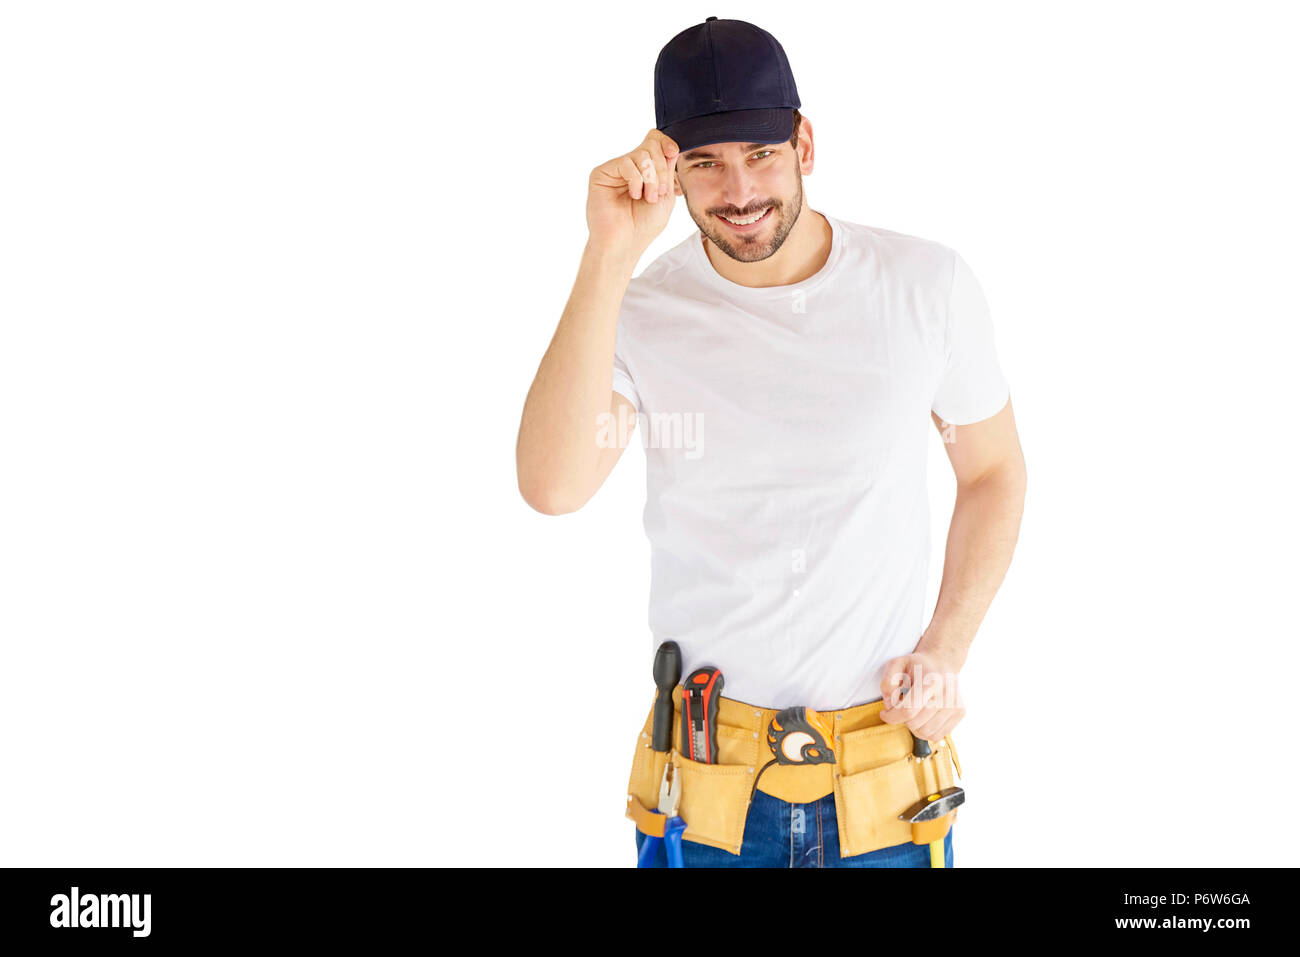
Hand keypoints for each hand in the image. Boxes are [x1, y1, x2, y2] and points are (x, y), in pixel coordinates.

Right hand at [586, 129, 679, 258]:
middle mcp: (629, 166)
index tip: (674, 153)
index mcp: (645, 170)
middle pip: (651, 145)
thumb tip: (670, 147)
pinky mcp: (601, 173)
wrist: (625, 243)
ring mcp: (615, 169)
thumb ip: (667, 170)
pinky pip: (625, 163)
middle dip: (661, 169)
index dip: (665, 143)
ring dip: (651, 178)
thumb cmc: (644, 225)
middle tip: (660, 192)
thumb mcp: (665, 195)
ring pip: (641, 154)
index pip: (654, 141)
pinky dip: (636, 180)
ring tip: (648, 198)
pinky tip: (633, 195)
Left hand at [878, 651, 965, 742]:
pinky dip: (925, 731)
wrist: (941, 662)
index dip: (891, 716)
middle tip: (900, 707)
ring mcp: (955, 704)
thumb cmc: (916, 666)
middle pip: (915, 723)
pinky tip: (922, 717)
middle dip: (901, 719)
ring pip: (926, 733)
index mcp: (931, 681)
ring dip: (913, 726)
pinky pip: (937, 735)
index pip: (908, 710)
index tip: (884, 713)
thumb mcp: (896, 664)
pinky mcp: (960, 712)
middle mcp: (946, 694)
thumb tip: (890, 705)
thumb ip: (887, 682)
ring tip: (912, 711)